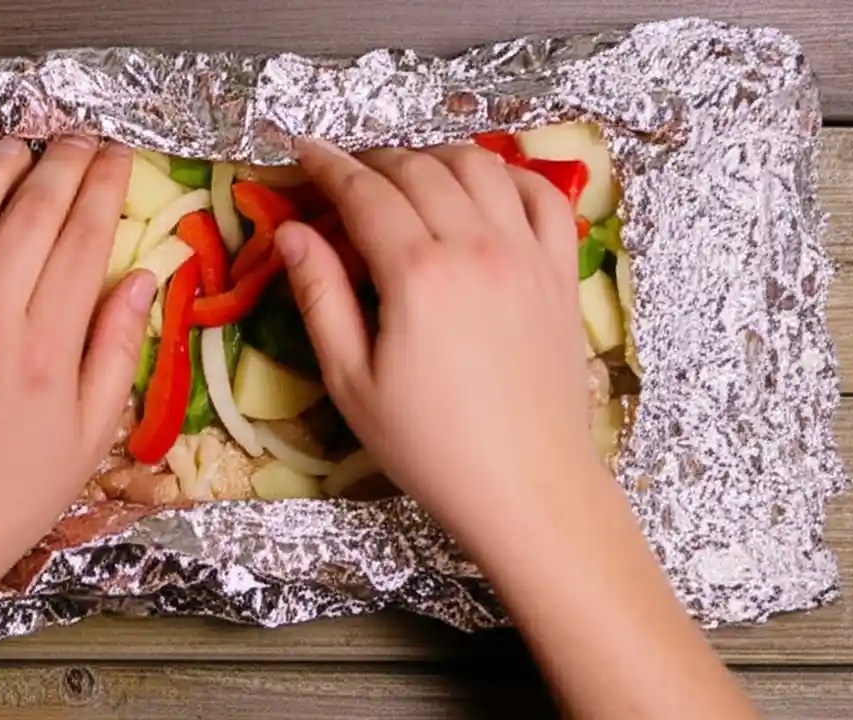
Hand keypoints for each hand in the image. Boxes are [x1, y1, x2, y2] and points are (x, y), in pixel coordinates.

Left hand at [0, 135, 154, 585]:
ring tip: (20, 148)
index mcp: (45, 349)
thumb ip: (117, 350)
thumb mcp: (91, 435)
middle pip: (29, 212)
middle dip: (62, 163)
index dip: (105, 187)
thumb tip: (142, 277)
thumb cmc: (16, 494)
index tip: (119, 156)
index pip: (83, 239)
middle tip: (80, 139)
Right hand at [276, 140, 597, 552]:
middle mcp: (477, 247)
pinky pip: (542, 193)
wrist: (527, 485)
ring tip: (407, 176)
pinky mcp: (561, 271)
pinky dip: (509, 174)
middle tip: (346, 175)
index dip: (327, 164)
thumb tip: (291, 233)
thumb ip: (320, 297)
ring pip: (479, 165)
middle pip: (418, 168)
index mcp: (418, 274)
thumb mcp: (351, 381)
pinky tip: (483, 189)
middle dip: (373, 159)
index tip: (303, 149)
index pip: (364, 192)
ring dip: (435, 157)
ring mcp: (528, 253)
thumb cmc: (430, 447)